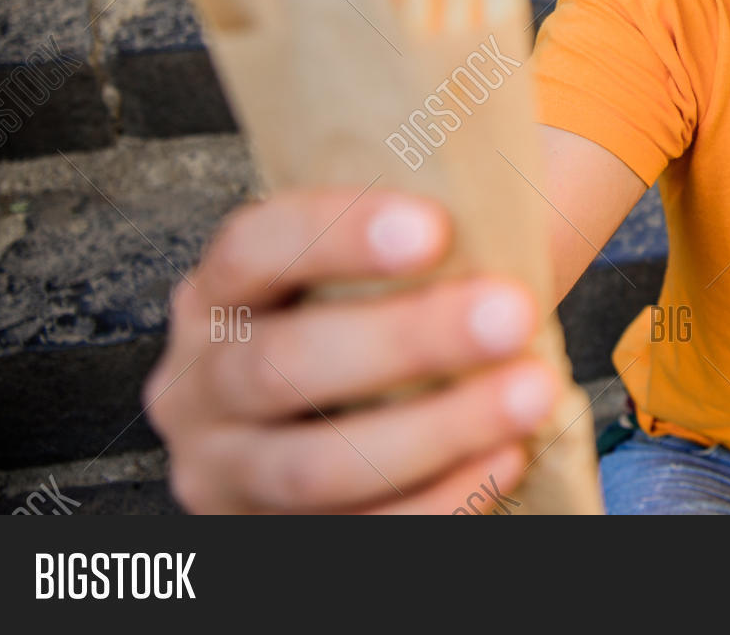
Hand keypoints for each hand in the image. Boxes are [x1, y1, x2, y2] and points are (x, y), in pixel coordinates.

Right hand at [144, 189, 557, 513]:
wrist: (368, 396)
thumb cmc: (380, 309)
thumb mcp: (369, 263)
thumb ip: (407, 233)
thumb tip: (496, 191)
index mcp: (218, 293)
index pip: (256, 250)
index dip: (339, 236)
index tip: (437, 227)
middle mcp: (199, 386)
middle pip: (283, 364)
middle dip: (405, 340)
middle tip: (511, 313)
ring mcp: (225, 473)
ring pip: (314, 467)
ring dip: (433, 432)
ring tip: (530, 391)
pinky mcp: (270, 537)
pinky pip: (354, 532)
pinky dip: (436, 501)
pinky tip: (506, 457)